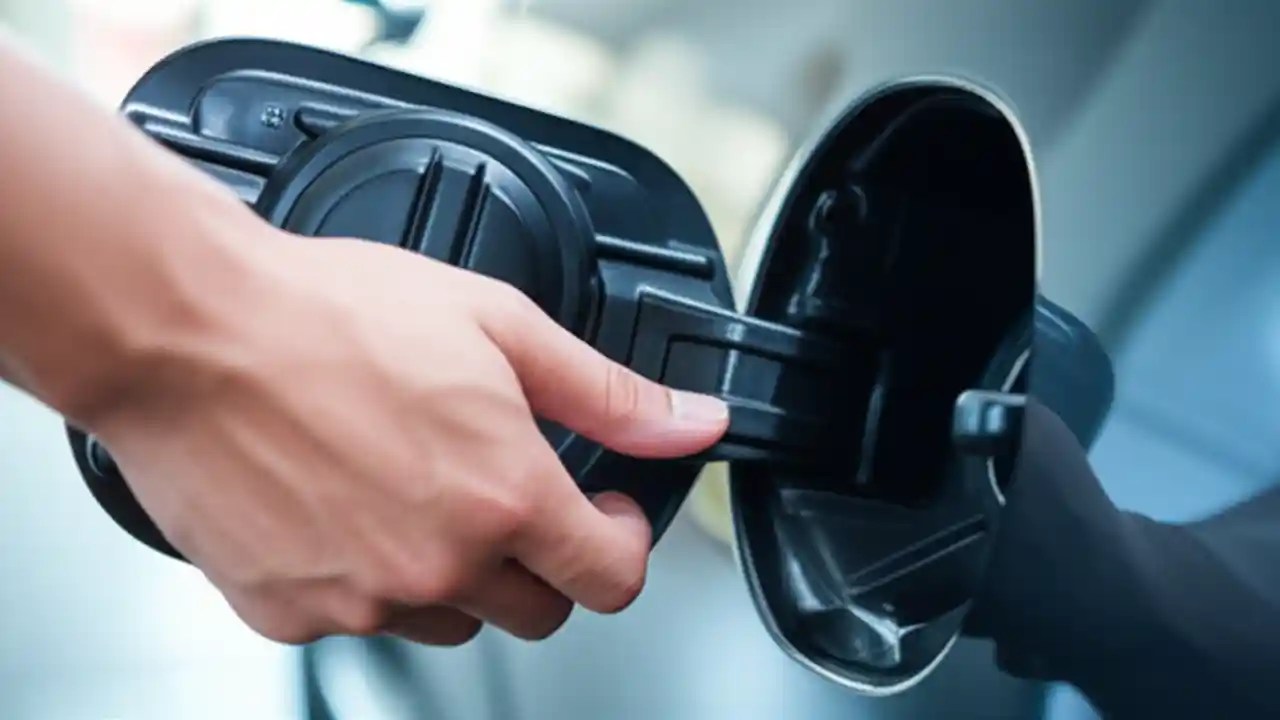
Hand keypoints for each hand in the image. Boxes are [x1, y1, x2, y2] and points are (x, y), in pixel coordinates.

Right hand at [87, 222, 728, 645]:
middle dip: (541, 558)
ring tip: (415, 487)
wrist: (187, 331)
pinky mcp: (290, 613)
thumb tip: (691, 423)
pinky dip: (370, 578)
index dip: (620, 544)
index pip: (613, 580)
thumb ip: (608, 392)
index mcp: (506, 496)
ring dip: (457, 571)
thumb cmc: (328, 315)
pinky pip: (362, 619)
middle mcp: (440, 565)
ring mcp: (362, 600)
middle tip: (505, 489)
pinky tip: (347, 506)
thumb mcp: (499, 325)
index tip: (599, 510)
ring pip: (452, 621)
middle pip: (538, 612)